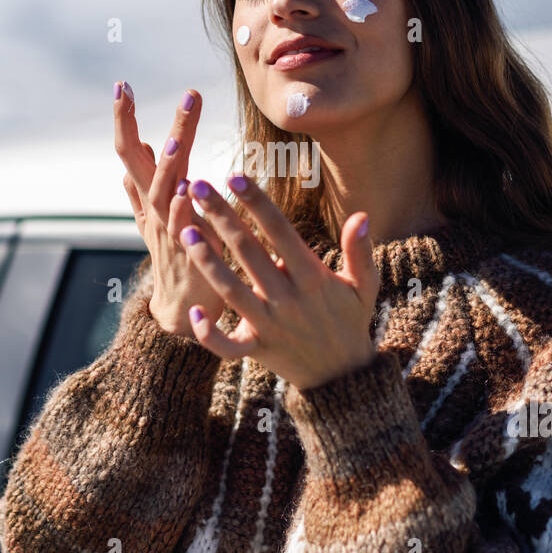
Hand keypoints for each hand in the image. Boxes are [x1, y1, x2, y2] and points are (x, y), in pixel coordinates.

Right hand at [113, 81, 226, 337]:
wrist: (183, 310)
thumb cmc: (176, 256)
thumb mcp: (155, 216)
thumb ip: (145, 182)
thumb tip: (141, 143)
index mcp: (149, 198)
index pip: (130, 152)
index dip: (125, 120)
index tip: (122, 85)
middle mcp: (155, 211)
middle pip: (146, 164)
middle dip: (157, 129)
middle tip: (179, 95)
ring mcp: (169, 233)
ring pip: (163, 194)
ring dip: (166, 167)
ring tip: (171, 141)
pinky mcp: (190, 255)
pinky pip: (185, 231)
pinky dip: (184, 211)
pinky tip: (189, 191)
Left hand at [179, 172, 379, 389]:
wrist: (343, 376)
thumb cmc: (351, 320)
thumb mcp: (365, 285)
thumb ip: (360, 251)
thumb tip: (361, 215)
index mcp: (313, 278)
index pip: (280, 232)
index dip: (258, 204)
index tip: (235, 176)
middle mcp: (288, 299)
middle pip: (249, 252)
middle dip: (222, 217)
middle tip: (197, 186)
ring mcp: (270, 326)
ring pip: (232, 291)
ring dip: (207, 261)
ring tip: (186, 231)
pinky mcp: (257, 350)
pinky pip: (228, 346)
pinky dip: (210, 335)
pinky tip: (194, 313)